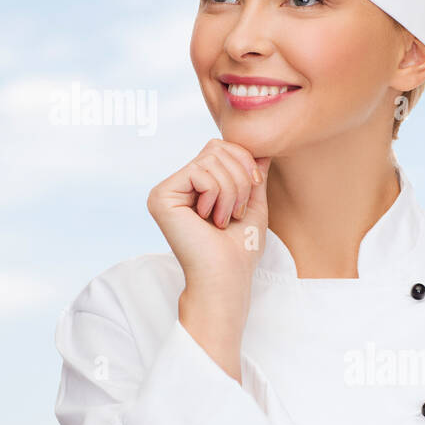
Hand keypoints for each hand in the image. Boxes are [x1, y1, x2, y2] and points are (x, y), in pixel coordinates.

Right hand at [147, 139, 271, 290]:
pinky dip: (216, 195)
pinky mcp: (161, 196)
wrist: (226, 277)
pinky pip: (199, 173)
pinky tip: (209, 219)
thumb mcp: (253, 203)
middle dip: (239, 177)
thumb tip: (263, 148)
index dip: (244, 162)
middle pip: (216, 148)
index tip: (253, 191)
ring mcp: (166, 190)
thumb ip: (253, 174)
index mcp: (194, 185)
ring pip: (210, 160)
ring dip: (231, 191)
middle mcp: (176, 185)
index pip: (220, 147)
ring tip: (223, 219)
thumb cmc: (239, 248)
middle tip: (237, 211)